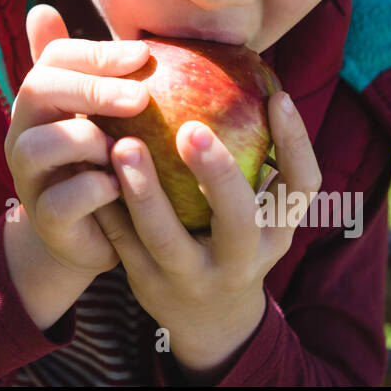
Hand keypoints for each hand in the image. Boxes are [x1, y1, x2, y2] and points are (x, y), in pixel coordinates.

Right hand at [4, 3, 152, 278]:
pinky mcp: (44, 219)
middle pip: (38, 89)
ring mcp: (28, 176)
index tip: (143, 55)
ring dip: (88, 141)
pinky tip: (122, 187)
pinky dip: (95, 189)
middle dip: (91, 88)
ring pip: (41, 145)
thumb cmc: (106, 162)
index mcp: (43, 100)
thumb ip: (98, 68)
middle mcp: (25, 132)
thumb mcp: (105, 113)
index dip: (96, 52)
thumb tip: (63, 8)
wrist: (96, 236)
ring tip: (126, 149)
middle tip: (141, 98)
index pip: (54, 57)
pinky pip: (60, 199)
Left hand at [92, 90, 321, 376]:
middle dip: (217, 174)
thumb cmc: (232, 239)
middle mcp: (242, 259)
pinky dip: (107, 205)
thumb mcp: (259, 210)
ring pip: (168, 239)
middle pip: (238, 221)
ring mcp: (193, 278)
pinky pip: (123, 242)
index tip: (277, 95)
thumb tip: (250, 69)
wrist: (209, 321)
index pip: (301, 188)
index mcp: (276, 231)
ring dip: (145, 192)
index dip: (295, 143)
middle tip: (191, 128)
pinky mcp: (148, 285)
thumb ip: (256, 155)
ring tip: (123, 145)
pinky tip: (90, 166)